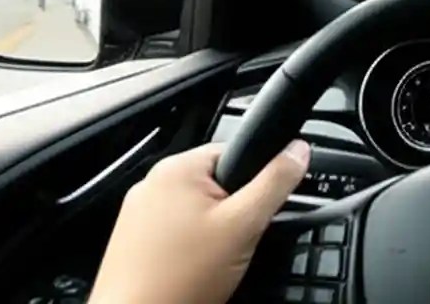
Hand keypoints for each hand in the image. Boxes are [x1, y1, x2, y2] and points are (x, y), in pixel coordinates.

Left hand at [89, 140, 310, 303]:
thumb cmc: (180, 279)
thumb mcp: (244, 226)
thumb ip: (275, 183)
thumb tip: (296, 151)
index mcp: (177, 168)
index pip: (234, 152)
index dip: (255, 183)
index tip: (253, 213)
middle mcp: (151, 184)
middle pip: (216, 185)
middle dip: (231, 214)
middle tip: (231, 245)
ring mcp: (137, 214)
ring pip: (196, 212)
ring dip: (210, 232)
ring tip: (208, 263)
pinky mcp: (133, 240)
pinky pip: (175, 232)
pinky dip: (188, 248)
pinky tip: (190, 270)